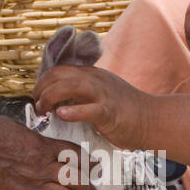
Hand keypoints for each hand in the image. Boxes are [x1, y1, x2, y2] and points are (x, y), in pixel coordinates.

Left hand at [32, 65, 152, 149]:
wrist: (152, 119)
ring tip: (43, 110)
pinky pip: (87, 109)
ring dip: (49, 98)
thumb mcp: (101, 94)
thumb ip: (81, 93)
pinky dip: (72, 112)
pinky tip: (61, 115)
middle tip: (37, 106)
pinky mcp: (109, 112)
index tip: (38, 96)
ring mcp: (102, 94)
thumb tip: (58, 101)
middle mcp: (94, 80)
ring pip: (68, 87)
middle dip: (41, 89)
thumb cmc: (125, 111)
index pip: (58, 70)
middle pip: (58, 75)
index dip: (42, 82)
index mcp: (91, 74)